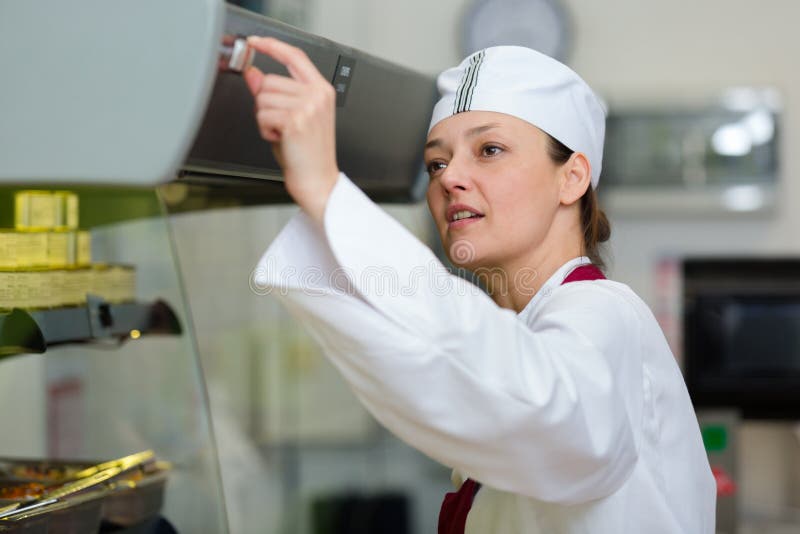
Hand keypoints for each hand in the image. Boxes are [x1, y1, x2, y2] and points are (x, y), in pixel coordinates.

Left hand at [244, 37, 339, 222]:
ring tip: (282, 134)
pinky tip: (281, 140)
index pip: (295, 56)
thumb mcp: (290, 117)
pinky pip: (262, 115)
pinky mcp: (295, 121)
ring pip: (262, 98)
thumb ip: (272, 93)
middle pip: (269, 80)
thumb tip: (253, 73)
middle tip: (279, 124)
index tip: (256, 42)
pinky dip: (265, 130)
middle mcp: (317, 95)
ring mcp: (308, 107)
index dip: (273, 46)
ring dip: (264, 119)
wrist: (318, 182)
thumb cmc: (307, 154)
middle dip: (264, 103)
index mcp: (321, 90)